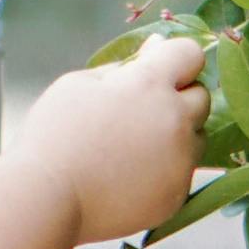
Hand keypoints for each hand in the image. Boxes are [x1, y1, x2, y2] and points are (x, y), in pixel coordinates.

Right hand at [14, 33, 208, 248]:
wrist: (46, 200)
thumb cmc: (54, 136)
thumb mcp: (78, 85)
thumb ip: (122, 66)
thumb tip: (155, 48)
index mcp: (149, 84)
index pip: (190, 53)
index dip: (175, 59)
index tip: (156, 71)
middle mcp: (174, 120)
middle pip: (201, 97)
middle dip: (178, 98)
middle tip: (138, 114)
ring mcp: (179, 161)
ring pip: (197, 138)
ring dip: (176, 136)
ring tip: (132, 149)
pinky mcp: (176, 195)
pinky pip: (183, 174)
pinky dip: (165, 171)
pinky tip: (129, 177)